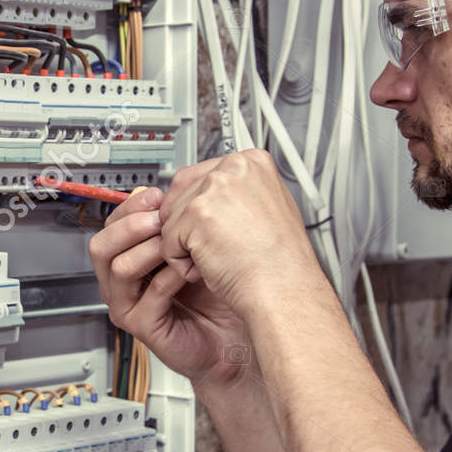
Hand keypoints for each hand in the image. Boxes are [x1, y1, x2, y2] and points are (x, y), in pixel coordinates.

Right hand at [87, 186, 253, 387]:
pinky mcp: (143, 326)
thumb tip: (174, 189)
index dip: (130, 207)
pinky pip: (147, 294)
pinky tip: (190, 268)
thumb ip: (179, 222)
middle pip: (101, 246)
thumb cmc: (217, 295)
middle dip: (130, 226)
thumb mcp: (196, 247)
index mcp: (129, 259)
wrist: (234, 337)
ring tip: (176, 242)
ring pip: (118, 267)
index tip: (157, 196)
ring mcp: (129, 305)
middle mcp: (122, 283)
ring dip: (149, 249)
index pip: (111, 226)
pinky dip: (169, 276)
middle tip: (160, 217)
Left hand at [157, 151, 324, 319]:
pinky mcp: (196, 213)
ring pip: (171, 218)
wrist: (284, 289)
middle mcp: (233, 167)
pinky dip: (183, 264)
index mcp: (252, 162)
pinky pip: (167, 242)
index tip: (215, 228)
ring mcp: (214, 187)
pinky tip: (212, 267)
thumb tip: (207, 195)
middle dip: (187, 227)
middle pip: (179, 194)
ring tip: (221, 258)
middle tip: (218, 248)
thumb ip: (235, 195)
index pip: (199, 176)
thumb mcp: (267, 210)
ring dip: (187, 247)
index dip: (198, 210)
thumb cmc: (280, 262)